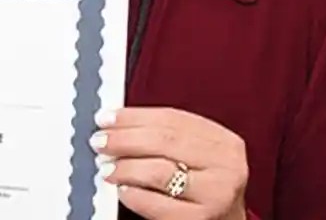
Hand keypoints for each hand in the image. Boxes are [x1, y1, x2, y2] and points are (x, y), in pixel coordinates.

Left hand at [94, 107, 247, 219]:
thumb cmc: (202, 184)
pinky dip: (133, 194)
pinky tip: (122, 190)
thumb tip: (114, 124)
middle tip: (99, 141)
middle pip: (164, 142)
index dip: (133, 117)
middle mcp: (226, 166)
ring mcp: (215, 195)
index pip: (171, 119)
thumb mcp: (195, 154)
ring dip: (124, 167)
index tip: (106, 118)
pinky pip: (156, 203)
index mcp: (223, 142)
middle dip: (124, 139)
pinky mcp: (198, 219)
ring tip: (106, 167)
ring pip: (159, 171)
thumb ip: (163, 136)